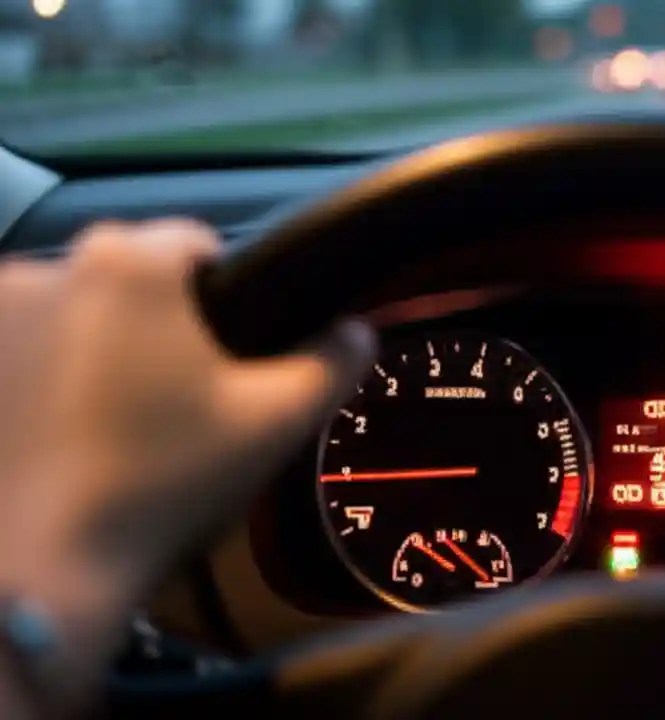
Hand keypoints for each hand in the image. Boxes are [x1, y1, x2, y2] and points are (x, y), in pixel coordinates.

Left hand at [0, 220, 373, 710]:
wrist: (37, 567)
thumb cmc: (163, 481)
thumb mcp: (274, 424)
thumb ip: (331, 364)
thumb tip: (358, 332)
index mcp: (130, 263)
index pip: (198, 245)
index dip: (227, 298)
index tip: (228, 359)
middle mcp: (45, 265)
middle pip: (127, 278)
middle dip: (155, 323)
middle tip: (175, 399)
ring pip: (68, 313)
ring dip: (91, 345)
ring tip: (110, 423)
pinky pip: (19, 349)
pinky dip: (39, 375)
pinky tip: (57, 434)